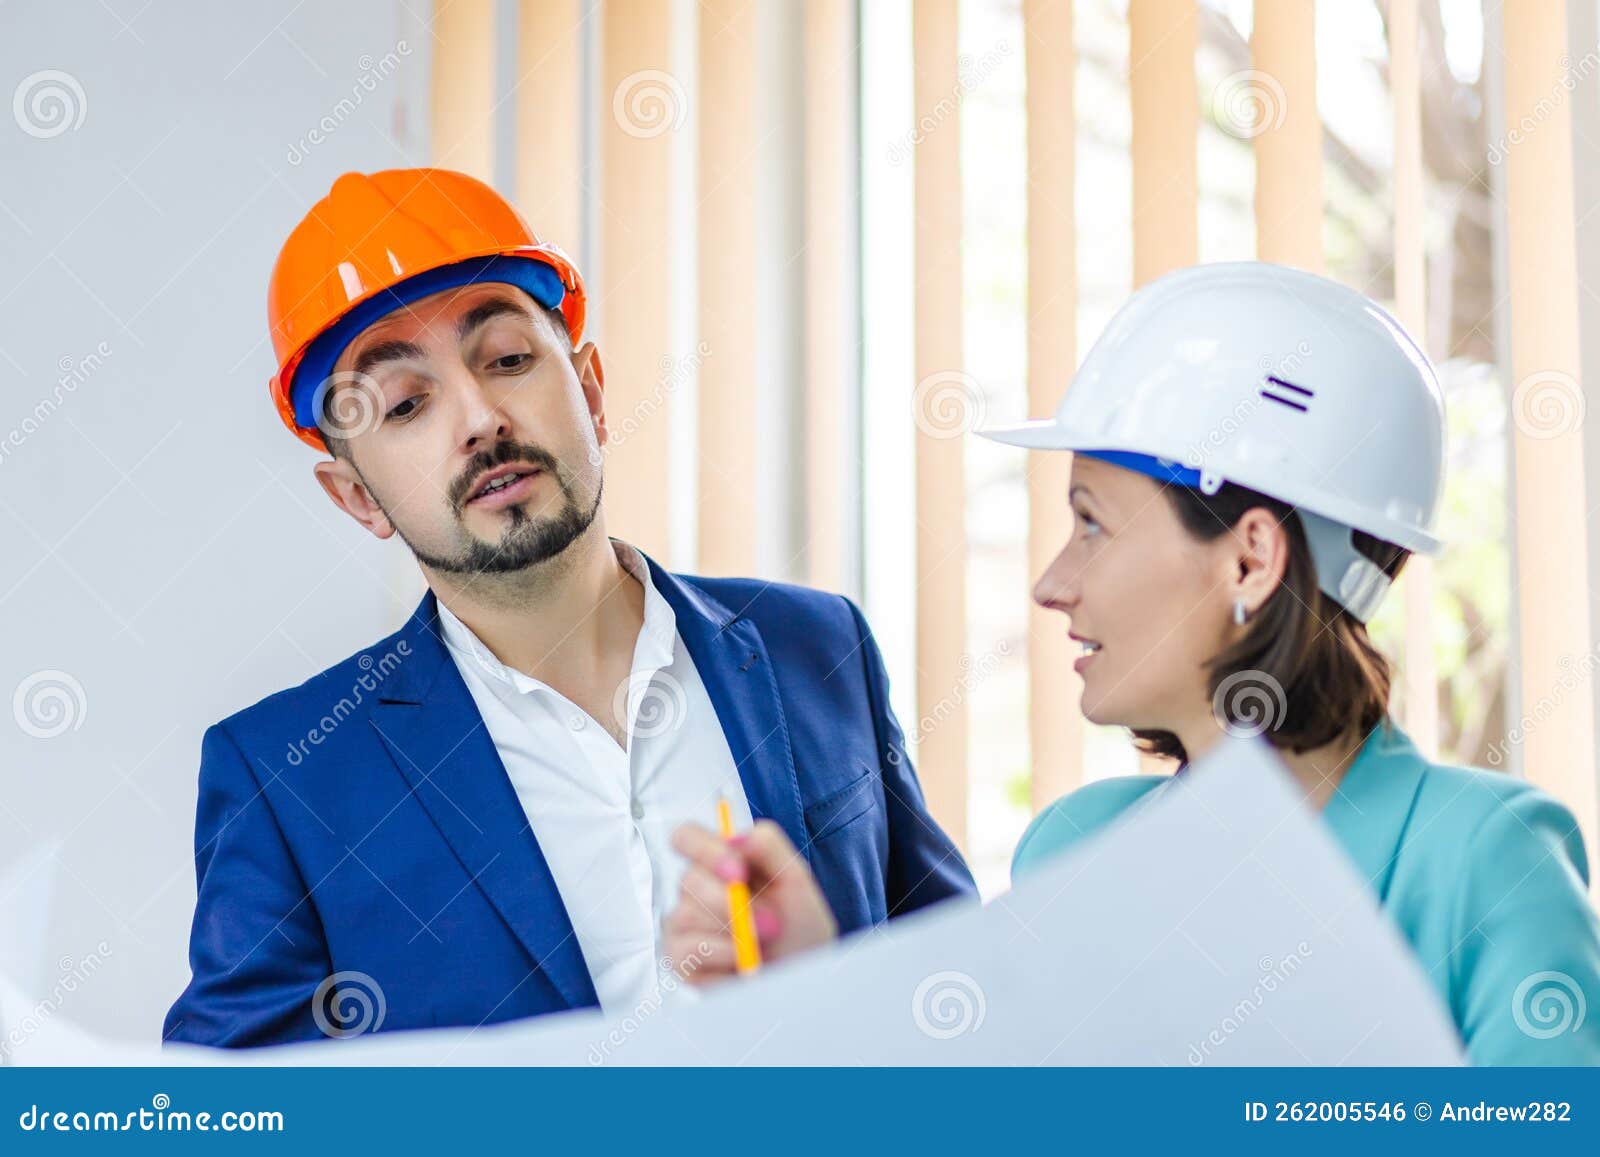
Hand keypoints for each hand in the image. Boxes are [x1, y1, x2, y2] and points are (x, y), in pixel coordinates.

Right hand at [663, 818, 837, 984]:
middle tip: (769, 921)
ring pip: (686, 914)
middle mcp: (695, 888)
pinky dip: (722, 953)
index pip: (686, 837)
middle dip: (730, 902)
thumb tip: (735, 837)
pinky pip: (686, 948)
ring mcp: (683, 922)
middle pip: (689, 879)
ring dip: (733, 930)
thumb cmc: (796, 922)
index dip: (704, 849)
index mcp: (718, 860)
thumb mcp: (795, 878)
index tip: (738, 872)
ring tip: (764, 941)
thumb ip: (768, 845)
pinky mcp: (680, 956)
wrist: (800, 970)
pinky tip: (742, 959)